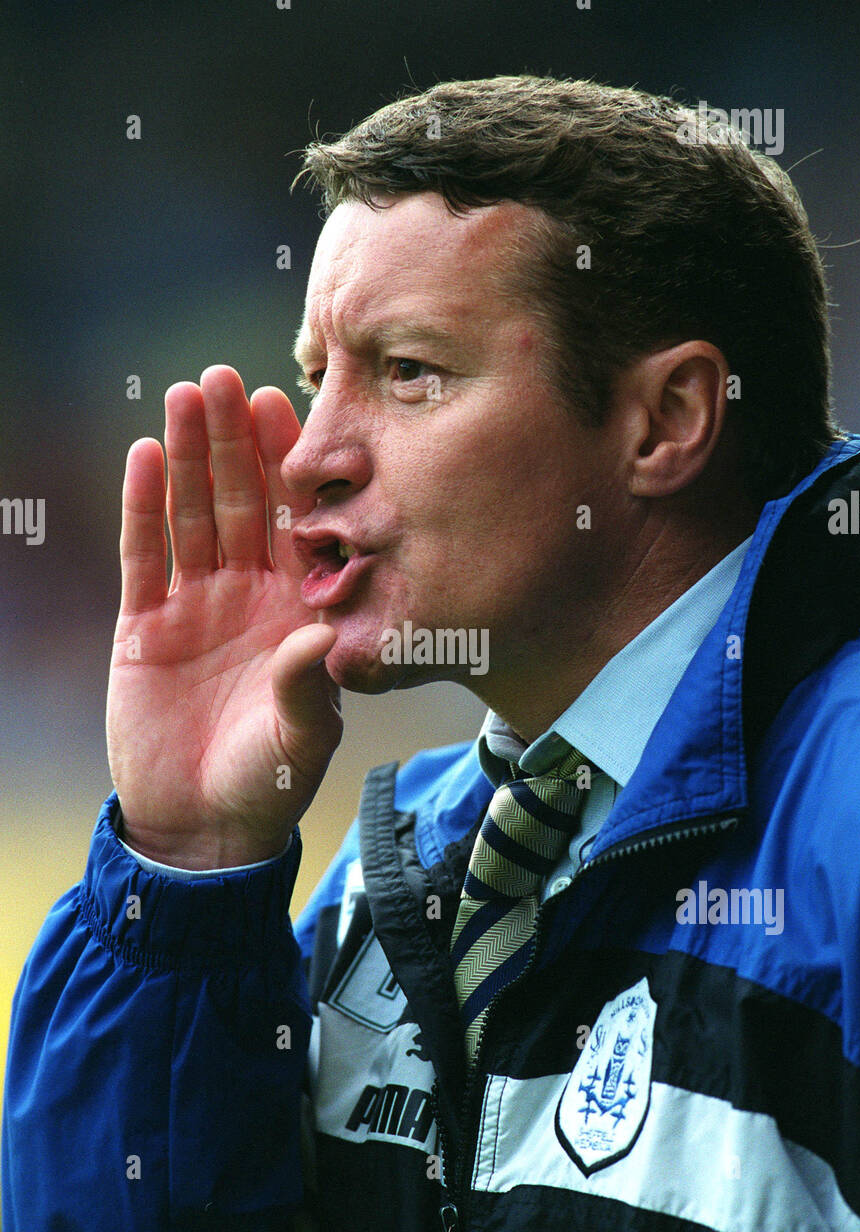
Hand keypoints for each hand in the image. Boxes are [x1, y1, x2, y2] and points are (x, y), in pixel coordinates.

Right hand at [106, 365, 341, 867]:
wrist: (201, 826)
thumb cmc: (268, 784)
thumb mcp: (301, 740)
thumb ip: (307, 686)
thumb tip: (317, 636)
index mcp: (301, 612)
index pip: (300, 526)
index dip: (292, 467)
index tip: (289, 406)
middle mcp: (252, 597)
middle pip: (245, 503)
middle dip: (237, 441)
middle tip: (228, 378)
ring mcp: (197, 604)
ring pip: (194, 515)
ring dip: (189, 457)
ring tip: (185, 394)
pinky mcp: (146, 624)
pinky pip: (145, 556)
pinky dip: (143, 508)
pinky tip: (143, 456)